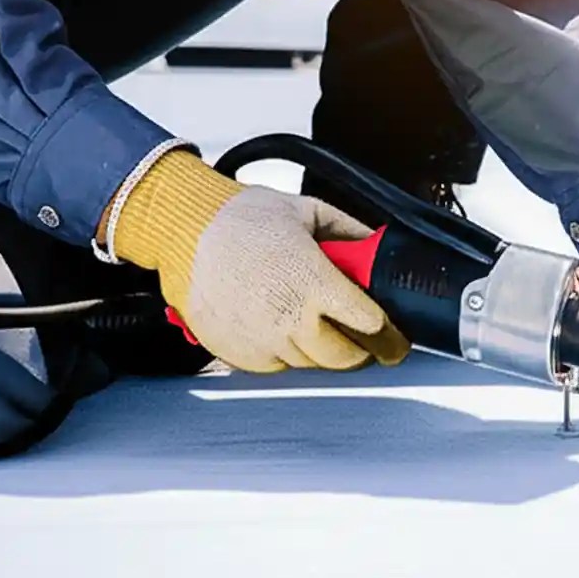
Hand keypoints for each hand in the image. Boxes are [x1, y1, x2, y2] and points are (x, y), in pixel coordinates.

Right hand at [105, 150, 409, 372]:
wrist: (182, 231)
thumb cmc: (240, 219)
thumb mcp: (307, 211)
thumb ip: (350, 233)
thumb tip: (376, 245)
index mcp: (315, 282)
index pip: (370, 325)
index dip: (390, 335)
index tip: (396, 340)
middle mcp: (291, 318)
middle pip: (345, 357)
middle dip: (359, 348)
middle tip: (358, 335)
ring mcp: (263, 340)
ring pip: (311, 364)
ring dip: (320, 349)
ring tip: (309, 318)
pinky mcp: (238, 354)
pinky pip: (276, 366)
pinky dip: (285, 352)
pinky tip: (277, 323)